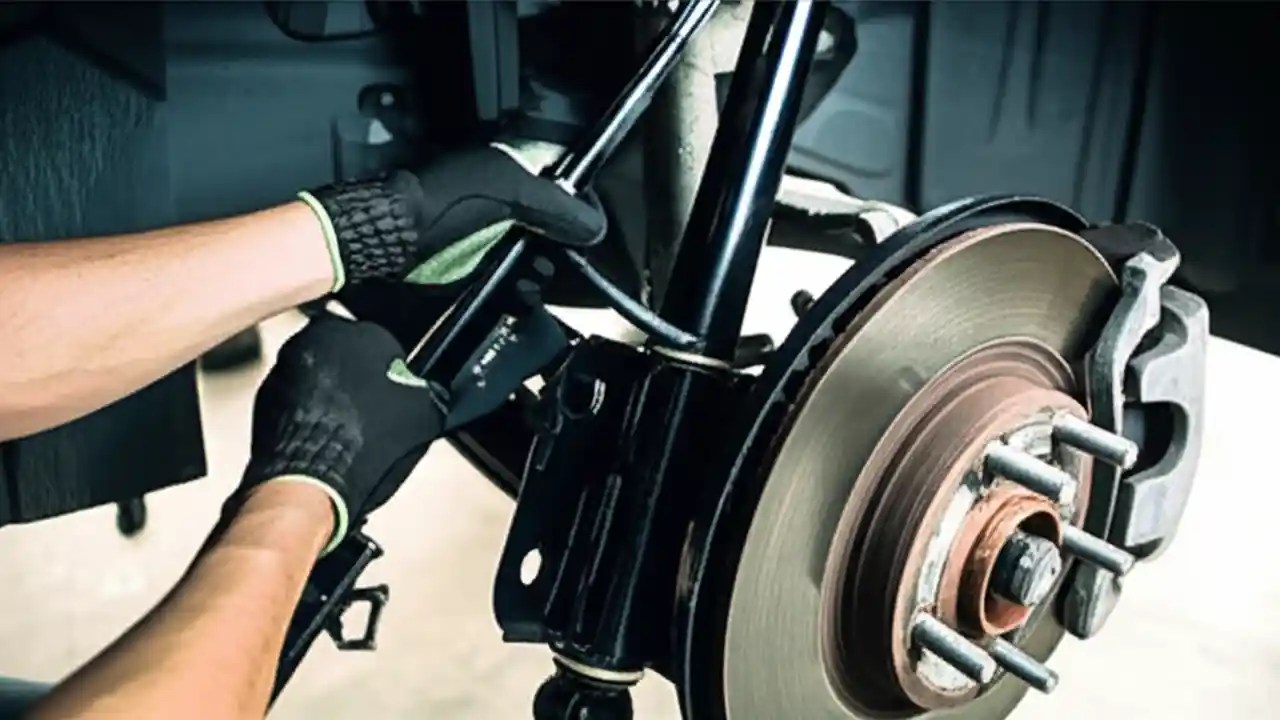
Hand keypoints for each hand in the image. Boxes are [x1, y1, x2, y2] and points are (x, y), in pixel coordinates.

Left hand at [236, 316, 442, 553]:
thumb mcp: (424, 416)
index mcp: (356, 331)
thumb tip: (432, 395)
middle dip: (360, 381)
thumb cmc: (363, 444)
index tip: (400, 396)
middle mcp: (313, 339)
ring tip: (352, 436)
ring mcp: (283, 369)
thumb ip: (430, 394)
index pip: (385, 344)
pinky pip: (296, 402)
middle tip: (378, 416)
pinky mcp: (263, 400)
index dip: (397, 375)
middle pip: (348, 358)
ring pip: (320, 379)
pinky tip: (327, 444)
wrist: (308, 485)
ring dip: (333, 399)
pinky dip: (310, 416)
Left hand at [301, 142, 605, 289]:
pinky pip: (511, 287)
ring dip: (539, 276)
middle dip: (558, 249)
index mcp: (508, 175)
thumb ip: (556, 205)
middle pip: (550, 231)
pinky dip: (519, 295)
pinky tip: (516, 296)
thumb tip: (596, 226)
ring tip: (530, 281)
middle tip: (556, 259)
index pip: (559, 190)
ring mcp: (487, 241)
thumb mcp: (508, 191)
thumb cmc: (443, 205)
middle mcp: (501, 207)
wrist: (388, 244)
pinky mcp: (475, 273)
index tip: (586, 231)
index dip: (575, 209)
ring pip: (534, 262)